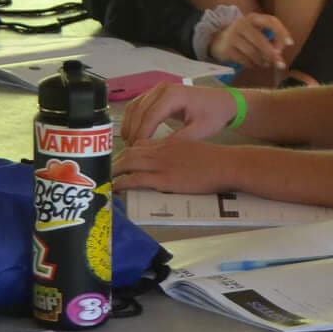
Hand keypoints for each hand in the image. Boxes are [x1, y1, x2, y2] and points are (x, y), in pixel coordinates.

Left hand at [114, 134, 234, 193]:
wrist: (226, 164)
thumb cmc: (215, 159)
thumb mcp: (192, 148)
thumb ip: (176, 152)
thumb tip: (166, 161)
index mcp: (168, 143)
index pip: (140, 144)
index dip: (126, 152)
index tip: (119, 160)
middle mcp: (160, 151)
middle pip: (129, 152)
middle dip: (115, 162)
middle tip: (107, 172)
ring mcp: (161, 164)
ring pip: (128, 164)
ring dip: (114, 171)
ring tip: (106, 180)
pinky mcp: (164, 180)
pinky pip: (136, 180)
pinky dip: (122, 183)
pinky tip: (115, 188)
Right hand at [121, 82, 237, 143]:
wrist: (222, 102)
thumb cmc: (214, 115)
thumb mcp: (200, 131)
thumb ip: (179, 140)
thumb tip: (157, 151)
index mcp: (174, 95)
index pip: (150, 115)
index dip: (142, 134)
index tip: (137, 150)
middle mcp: (162, 89)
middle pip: (138, 110)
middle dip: (133, 131)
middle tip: (131, 151)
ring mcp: (157, 90)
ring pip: (134, 107)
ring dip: (129, 125)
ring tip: (130, 145)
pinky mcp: (155, 94)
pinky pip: (137, 106)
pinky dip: (132, 120)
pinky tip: (132, 135)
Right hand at [214, 14, 292, 72]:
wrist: (218, 40)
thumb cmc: (244, 36)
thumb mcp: (256, 32)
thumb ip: (270, 39)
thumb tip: (280, 53)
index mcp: (253, 18)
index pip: (270, 21)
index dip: (281, 32)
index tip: (290, 44)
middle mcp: (242, 24)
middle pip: (260, 40)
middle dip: (272, 54)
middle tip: (280, 64)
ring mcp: (232, 36)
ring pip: (252, 52)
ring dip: (262, 61)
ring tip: (266, 63)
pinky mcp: (227, 48)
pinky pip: (244, 60)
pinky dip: (252, 64)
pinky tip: (254, 64)